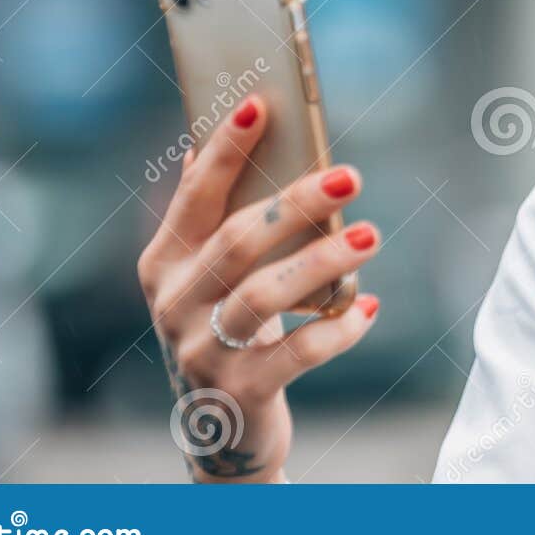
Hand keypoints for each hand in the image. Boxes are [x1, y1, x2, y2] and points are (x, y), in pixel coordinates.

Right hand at [136, 94, 381, 481]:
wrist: (220, 428)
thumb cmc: (223, 327)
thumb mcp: (207, 276)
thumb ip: (210, 217)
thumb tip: (210, 141)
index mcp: (163, 262)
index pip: (196, 195)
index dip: (226, 150)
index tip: (260, 105)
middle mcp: (173, 303)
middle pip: (238, 240)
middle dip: (297, 203)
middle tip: (351, 174)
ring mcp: (201, 350)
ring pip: (264, 296)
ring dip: (323, 261)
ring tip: (371, 235)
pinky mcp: (238, 392)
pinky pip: (296, 353)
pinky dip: (337, 329)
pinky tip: (368, 308)